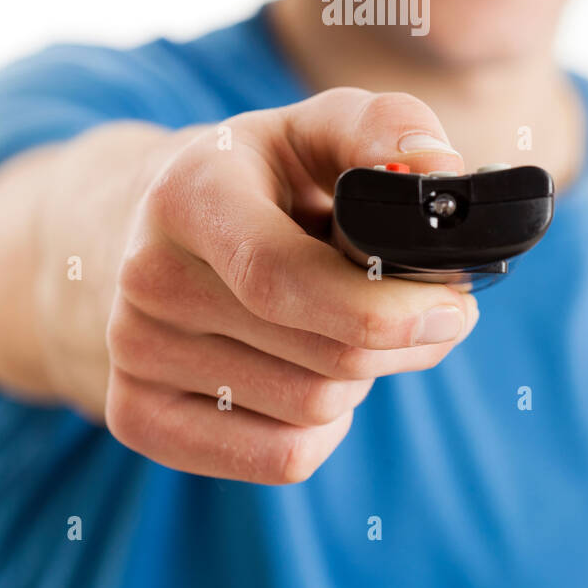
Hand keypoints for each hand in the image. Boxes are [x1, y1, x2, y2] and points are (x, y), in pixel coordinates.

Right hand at [105, 88, 477, 482]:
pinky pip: (280, 458)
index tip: (454, 305)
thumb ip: (390, 131)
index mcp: (189, 193)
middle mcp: (147, 274)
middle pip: (323, 356)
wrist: (160, 227)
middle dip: (402, 338)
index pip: (281, 277)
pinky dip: (324, 428)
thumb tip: (442, 174)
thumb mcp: (323, 129)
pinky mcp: (137, 417)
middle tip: (429, 309)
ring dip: (364, 378)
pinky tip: (309, 373)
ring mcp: (132, 351)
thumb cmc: (266, 175)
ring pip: (312, 411)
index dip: (382, 307)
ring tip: (346, 326)